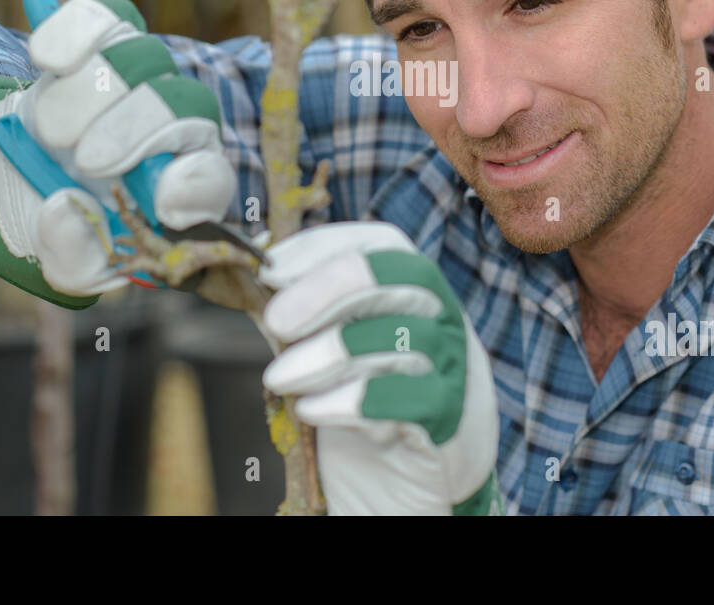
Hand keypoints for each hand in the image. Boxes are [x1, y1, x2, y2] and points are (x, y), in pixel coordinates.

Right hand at [0, 0, 237, 303]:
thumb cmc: (59, 220)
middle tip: (85, 161)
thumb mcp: (66, 260)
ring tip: (52, 133)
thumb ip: (71, 252)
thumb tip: (64, 208)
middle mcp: (173, 125)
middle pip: (182, 106)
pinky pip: (106, 17)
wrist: (12, 170)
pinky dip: (75, 34)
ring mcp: (142, 75)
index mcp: (179, 188)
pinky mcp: (105, 36)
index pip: (211, 179)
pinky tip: (48, 60)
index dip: (192, 186)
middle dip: (133, 133)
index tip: (162, 203)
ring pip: (140, 61)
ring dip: (88, 96)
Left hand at [259, 222, 502, 514]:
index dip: (325, 248)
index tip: (271, 268)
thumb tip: (262, 270)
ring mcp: (451, 364)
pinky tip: (310, 409)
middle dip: (328, 289)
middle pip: (399, 275)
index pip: (382, 243)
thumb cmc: (369, 393)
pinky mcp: (446, 416)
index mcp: (418, 287)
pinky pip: (403, 398)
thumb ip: (311, 308)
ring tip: (279, 378)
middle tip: (275, 320)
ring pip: (398, 338)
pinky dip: (347, 401)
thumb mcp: (344, 340)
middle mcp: (443, 315)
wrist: (411, 469)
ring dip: (326, 355)